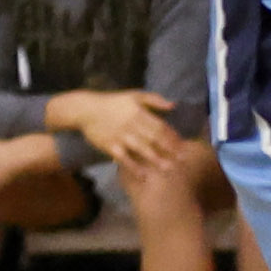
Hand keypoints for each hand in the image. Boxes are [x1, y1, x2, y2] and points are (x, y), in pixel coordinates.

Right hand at [54, 89, 183, 172]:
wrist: (86, 109)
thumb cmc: (113, 102)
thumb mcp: (134, 95)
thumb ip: (154, 99)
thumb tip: (173, 105)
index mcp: (140, 113)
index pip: (161, 126)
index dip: (173, 137)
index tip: (184, 146)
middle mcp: (132, 125)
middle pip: (154, 139)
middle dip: (170, 149)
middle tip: (183, 160)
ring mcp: (121, 136)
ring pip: (141, 149)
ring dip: (155, 159)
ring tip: (168, 168)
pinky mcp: (109, 145)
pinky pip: (123, 158)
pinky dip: (133, 166)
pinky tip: (142, 175)